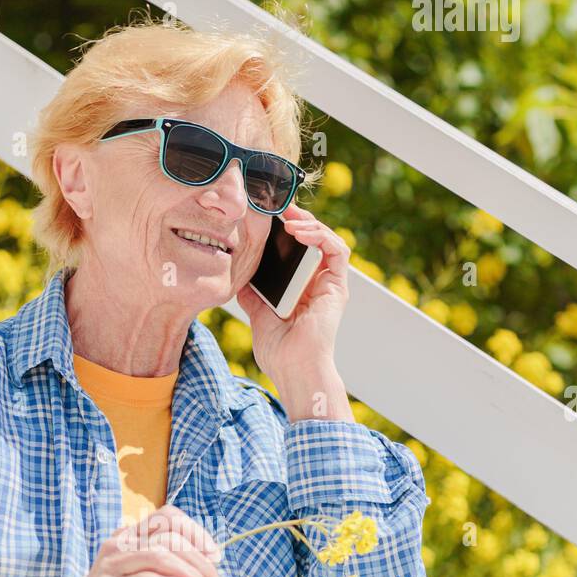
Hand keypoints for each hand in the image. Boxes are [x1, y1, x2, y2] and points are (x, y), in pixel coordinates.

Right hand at [55, 504, 225, 576]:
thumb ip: (168, 572)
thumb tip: (205, 567)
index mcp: (127, 538)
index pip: (167, 518)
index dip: (196, 532)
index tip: (215, 557)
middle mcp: (118, 544)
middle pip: (169, 536)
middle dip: (202, 561)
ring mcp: (110, 565)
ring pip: (161, 555)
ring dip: (194, 575)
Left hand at [235, 206, 351, 410]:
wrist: (293, 370)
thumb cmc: (278, 351)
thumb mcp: (257, 314)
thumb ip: (253, 293)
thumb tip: (238, 275)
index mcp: (300, 287)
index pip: (297, 249)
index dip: (285, 230)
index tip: (266, 216)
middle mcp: (317, 282)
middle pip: (312, 240)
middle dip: (296, 219)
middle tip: (277, 206)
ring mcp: (328, 283)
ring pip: (326, 239)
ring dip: (308, 223)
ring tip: (288, 216)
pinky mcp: (337, 286)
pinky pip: (337, 250)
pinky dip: (320, 236)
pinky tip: (299, 232)